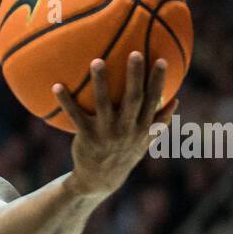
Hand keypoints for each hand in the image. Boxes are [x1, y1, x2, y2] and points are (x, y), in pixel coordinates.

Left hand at [53, 52, 178, 198]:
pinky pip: (75, 116)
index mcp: (142, 127)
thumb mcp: (146, 141)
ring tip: (96, 61)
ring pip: (104, 104)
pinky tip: (57, 86)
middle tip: (134, 53)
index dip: (158, 82)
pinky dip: (66, 101)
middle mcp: (126, 129)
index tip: (161, 60)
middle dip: (135, 76)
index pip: (153, 101)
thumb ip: (160, 121)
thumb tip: (176, 100)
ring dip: (100, 82)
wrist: (100, 180)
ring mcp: (106, 133)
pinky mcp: (87, 136)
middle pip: (133, 99)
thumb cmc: (124, 155)